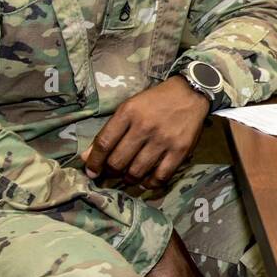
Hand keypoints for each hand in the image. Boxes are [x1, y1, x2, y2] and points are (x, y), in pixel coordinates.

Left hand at [82, 76, 209, 187]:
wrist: (190, 93)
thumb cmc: (155, 100)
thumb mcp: (129, 108)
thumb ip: (109, 131)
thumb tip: (86, 157)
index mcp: (129, 112)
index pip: (104, 143)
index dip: (94, 162)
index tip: (91, 172)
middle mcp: (144, 126)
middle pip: (118, 161)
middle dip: (110, 172)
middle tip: (112, 173)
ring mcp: (163, 140)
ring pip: (136, 171)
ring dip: (128, 179)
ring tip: (128, 177)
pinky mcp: (180, 150)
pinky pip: (160, 176)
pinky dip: (150, 184)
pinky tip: (146, 181)